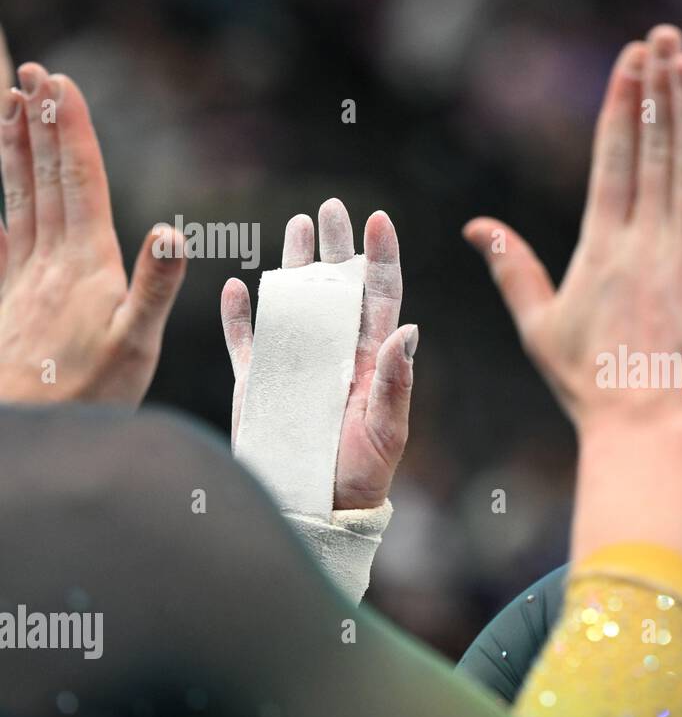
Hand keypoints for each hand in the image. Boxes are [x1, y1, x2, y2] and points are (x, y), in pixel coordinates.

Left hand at [0, 63, 185, 404]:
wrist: (24, 432)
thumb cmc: (88, 396)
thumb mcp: (136, 347)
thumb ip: (153, 287)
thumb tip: (171, 233)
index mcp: (85, 266)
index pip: (80, 182)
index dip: (70, 131)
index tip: (62, 83)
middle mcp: (48, 263)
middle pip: (43, 180)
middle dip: (39, 123)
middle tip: (34, 73)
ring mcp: (20, 281)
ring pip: (16, 200)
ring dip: (13, 151)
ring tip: (7, 105)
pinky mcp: (5, 304)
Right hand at [221, 200, 416, 510]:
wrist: (317, 510)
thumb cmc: (361, 475)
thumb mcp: (386, 431)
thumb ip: (395, 382)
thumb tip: (409, 328)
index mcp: (372, 360)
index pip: (380, 297)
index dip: (380, 258)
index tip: (379, 220)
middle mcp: (336, 353)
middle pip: (336, 287)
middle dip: (336, 245)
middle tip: (331, 206)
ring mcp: (296, 365)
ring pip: (294, 303)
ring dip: (293, 265)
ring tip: (295, 224)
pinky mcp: (259, 384)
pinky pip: (246, 342)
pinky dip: (239, 317)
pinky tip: (236, 288)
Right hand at [463, 27, 681, 439]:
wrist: (650, 434)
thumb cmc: (593, 388)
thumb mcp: (541, 328)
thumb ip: (513, 269)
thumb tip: (477, 225)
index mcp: (601, 249)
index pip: (614, 157)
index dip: (622, 102)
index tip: (630, 61)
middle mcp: (646, 243)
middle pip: (655, 147)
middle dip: (659, 87)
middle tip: (664, 39)